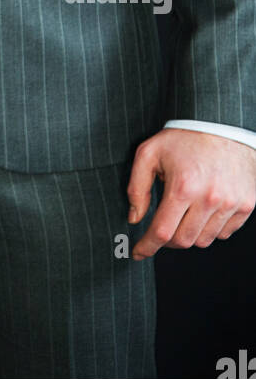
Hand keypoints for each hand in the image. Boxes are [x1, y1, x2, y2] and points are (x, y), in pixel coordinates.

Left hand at [128, 129, 255, 258]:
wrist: (222, 125)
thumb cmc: (183, 138)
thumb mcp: (149, 153)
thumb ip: (137, 187)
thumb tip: (134, 218)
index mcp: (183, 186)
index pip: (162, 232)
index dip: (147, 247)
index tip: (137, 253)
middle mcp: (210, 198)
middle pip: (184, 241)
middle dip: (167, 240)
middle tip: (162, 227)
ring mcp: (231, 203)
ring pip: (204, 240)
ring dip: (190, 234)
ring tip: (184, 212)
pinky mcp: (247, 205)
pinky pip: (224, 233)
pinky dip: (210, 228)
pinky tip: (203, 210)